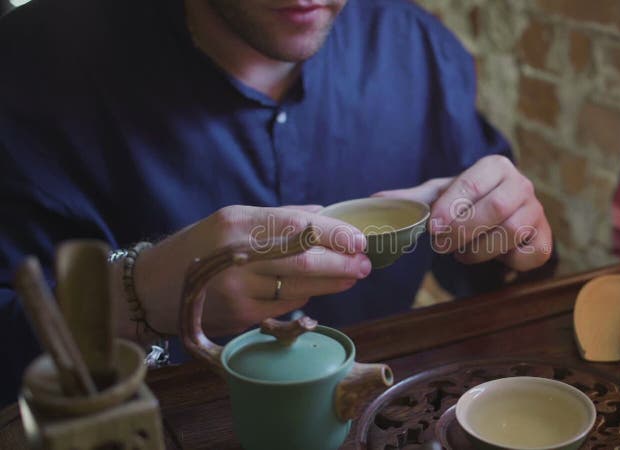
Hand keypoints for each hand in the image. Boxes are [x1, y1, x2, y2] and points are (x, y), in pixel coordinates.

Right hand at [113, 205, 369, 337]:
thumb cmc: (198, 247)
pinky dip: (308, 298)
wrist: (153, 289)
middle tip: (365, 263)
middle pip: (306, 262)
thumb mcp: (232, 218)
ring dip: (334, 283)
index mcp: (238, 224)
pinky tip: (321, 290)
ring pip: (301, 288)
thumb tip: (324, 215)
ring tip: (352, 275)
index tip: (359, 240)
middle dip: (343, 264)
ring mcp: (239, 291)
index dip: (335, 235)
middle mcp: (238, 257)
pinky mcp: (241, 317)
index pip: (298, 227)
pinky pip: (285, 306)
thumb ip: (279, 217)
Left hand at [374, 155, 551, 270]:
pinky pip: (529, 255)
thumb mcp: (439, 197)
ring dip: (478, 249)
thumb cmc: (466, 204)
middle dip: (463, 231)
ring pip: (510, 233)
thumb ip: (410, 200)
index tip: (432, 227)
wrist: (500, 217)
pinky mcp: (544, 239)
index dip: (451, 207)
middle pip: (495, 209)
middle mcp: (522, 184)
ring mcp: (537, 212)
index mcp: (495, 166)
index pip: (473, 183)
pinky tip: (490, 255)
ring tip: (462, 252)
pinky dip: (505, 262)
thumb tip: (374, 200)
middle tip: (441, 245)